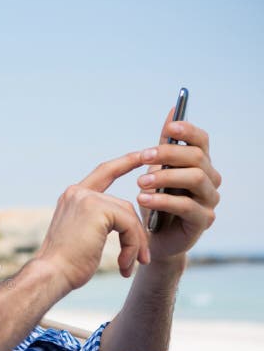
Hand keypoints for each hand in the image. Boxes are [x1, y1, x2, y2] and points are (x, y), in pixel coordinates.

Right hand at [35, 152, 150, 293]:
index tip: (144, 154)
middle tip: (144, 258)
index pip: (104, 172)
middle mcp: (77, 193)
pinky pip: (129, 224)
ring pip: (128, 216)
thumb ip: (99, 222)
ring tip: (131, 266)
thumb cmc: (65, 265)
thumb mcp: (83, 237)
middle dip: (137, 231)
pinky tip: (125, 265)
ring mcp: (86, 198)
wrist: (51, 275)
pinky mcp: (97, 209)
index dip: (125, 163)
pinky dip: (133, 246)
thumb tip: (126, 224)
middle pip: (122, 205)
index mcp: (73, 197)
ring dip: (135, 244)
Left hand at [136, 110, 221, 261]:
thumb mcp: (156, 172)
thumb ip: (164, 146)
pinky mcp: (202, 220)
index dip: (187, 131)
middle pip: (196, 158)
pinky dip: (163, 200)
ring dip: (165, 177)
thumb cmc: (155, 203)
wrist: (153, 240)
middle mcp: (209, 180)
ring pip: (194, 179)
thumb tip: (172, 111)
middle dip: (168, 154)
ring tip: (139, 183)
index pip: (201, 141)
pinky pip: (186, 206)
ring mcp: (209, 200)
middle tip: (143, 156)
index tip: (169, 127)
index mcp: (199, 164)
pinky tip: (142, 199)